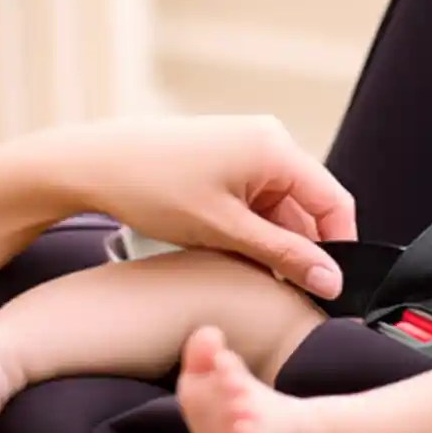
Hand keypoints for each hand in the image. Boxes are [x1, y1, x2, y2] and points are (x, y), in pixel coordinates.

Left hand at [45, 115, 356, 298]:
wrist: (93, 164)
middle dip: (302, 249)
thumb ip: (284, 257)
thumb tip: (331, 281)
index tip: (328, 289)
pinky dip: (253, 228)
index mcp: (276, 149)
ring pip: (282, 206)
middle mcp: (269, 140)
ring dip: (274, 242)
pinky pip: (258, 198)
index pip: (334, 203)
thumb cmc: (153, 188)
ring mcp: (247, 146)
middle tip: (289, 292)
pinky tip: (232, 252)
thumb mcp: (225, 231)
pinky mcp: (227, 157)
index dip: (339, 249)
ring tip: (251, 273)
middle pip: (309, 206)